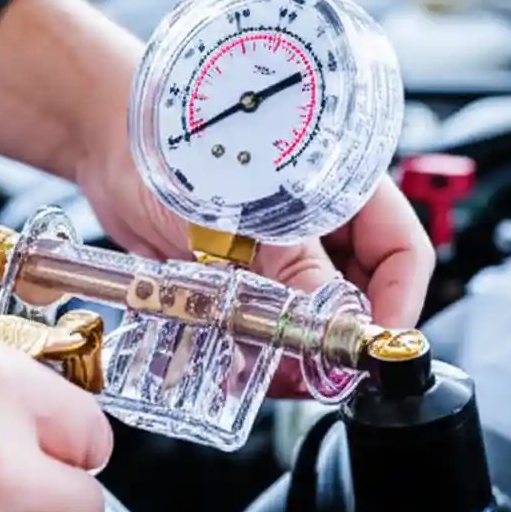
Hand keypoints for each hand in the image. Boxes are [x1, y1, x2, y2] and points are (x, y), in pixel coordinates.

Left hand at [75, 136, 433, 397]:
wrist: (108, 140)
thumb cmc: (180, 142)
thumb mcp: (249, 217)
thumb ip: (297, 276)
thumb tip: (338, 328)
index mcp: (343, 187)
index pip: (401, 252)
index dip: (396, 305)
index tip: (372, 348)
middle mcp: (318, 221)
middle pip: (357, 293)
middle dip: (337, 338)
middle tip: (316, 371)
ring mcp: (276, 249)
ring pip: (306, 316)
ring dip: (291, 351)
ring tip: (268, 370)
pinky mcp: (237, 273)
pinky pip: (259, 320)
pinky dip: (251, 347)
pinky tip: (234, 362)